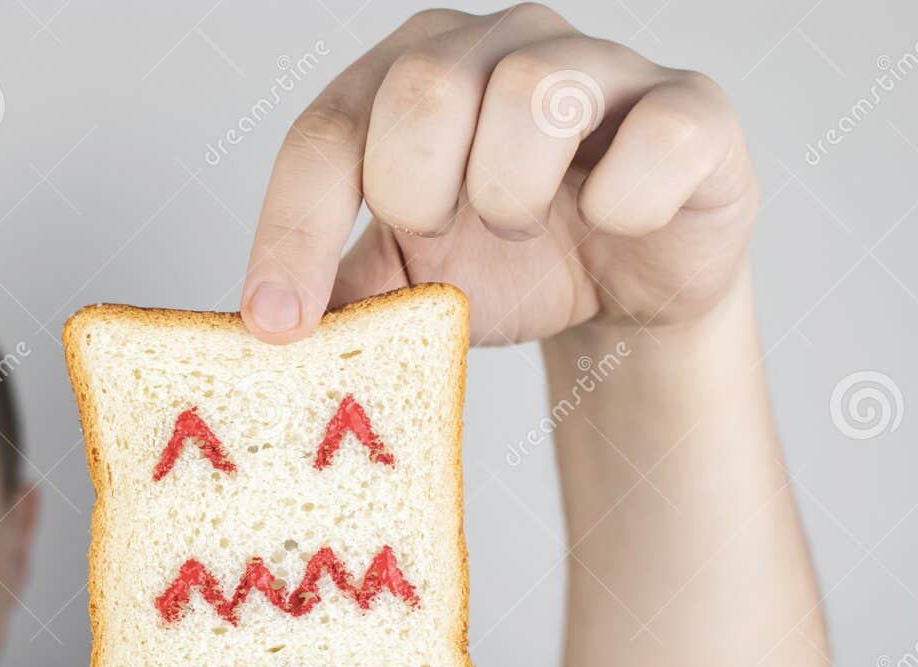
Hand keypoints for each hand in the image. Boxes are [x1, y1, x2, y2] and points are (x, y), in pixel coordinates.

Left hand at [240, 4, 756, 345]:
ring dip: (514, 196)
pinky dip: (624, 201)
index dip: (291, 229)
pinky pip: (657, 135)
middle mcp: (499, 45)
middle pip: (421, 87)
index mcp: (408, 78)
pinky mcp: (691, 107)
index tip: (277, 323)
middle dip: (416, 192)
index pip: (325, 131)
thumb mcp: (406, 283)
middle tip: (443, 234)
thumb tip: (262, 334)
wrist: (626, 287)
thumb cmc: (509, 264)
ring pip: (535, 94)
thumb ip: (339, 295)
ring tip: (523, 228)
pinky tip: (611, 222)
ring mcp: (600, 64)